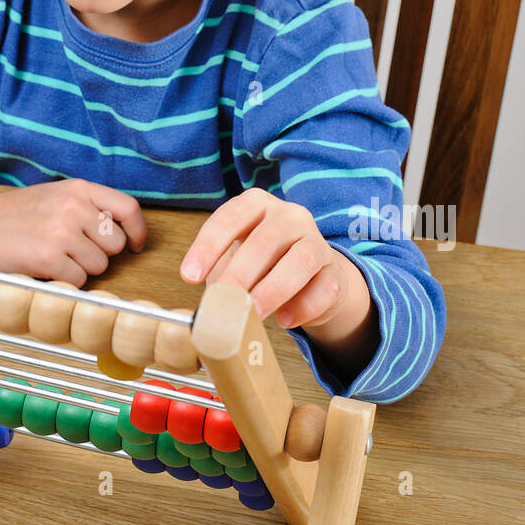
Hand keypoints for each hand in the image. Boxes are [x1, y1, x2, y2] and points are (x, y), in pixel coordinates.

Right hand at [0, 178, 146, 287]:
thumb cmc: (14, 215)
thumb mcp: (55, 196)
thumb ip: (87, 208)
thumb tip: (123, 233)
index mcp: (79, 189)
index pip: (129, 208)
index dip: (137, 231)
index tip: (135, 245)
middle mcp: (74, 207)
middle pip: (116, 245)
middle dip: (99, 254)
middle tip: (71, 250)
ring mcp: (62, 232)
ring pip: (99, 266)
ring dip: (80, 269)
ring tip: (53, 256)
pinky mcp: (49, 258)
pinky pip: (78, 281)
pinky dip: (64, 281)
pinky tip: (44, 267)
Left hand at [180, 188, 351, 332]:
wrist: (311, 276)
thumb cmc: (263, 264)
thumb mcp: (236, 259)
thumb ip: (221, 274)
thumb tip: (205, 305)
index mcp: (257, 205)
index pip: (230, 217)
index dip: (207, 246)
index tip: (189, 276)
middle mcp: (290, 216)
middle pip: (266, 240)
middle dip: (240, 273)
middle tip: (223, 301)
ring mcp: (317, 241)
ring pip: (301, 260)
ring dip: (273, 289)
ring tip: (253, 314)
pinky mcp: (335, 272)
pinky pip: (325, 288)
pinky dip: (304, 307)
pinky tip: (285, 320)